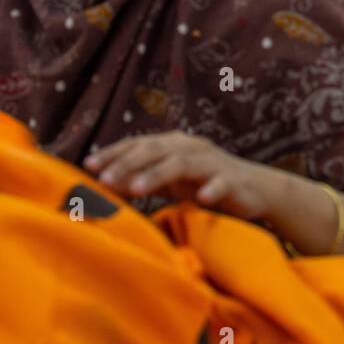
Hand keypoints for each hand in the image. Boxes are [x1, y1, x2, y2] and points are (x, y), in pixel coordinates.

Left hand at [85, 131, 285, 220]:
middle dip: (127, 164)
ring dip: (157, 175)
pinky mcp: (233, 180)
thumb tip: (103, 186)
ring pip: (181, 163)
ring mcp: (212, 163)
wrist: (255, 190)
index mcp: (174, 145)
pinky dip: (212, 188)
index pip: (138, 144)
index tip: (88, 166)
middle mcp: (191, 148)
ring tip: (136, 189)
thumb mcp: (170, 182)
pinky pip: (221, 182)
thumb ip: (142, 180)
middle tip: (104, 179)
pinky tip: (201, 199)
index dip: (114, 153)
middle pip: (154, 150)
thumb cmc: (205, 184)